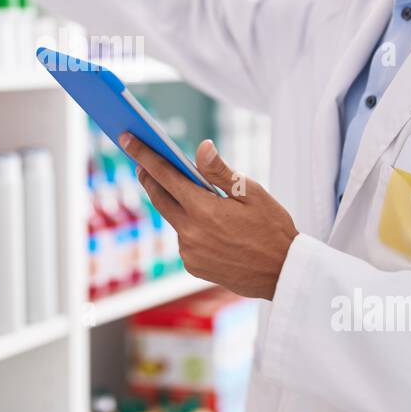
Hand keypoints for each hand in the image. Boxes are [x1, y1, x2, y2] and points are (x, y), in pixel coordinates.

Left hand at [121, 134, 298, 300]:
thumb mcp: (253, 193)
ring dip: (174, 203)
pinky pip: (183, 239)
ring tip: (182, 190)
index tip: (127, 138)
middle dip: (148, 176)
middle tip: (142, 162)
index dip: (144, 154)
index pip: (165, 175)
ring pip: (173, 219)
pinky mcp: (193, 266)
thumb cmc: (273, 228)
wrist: (284, 273)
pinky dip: (188, 226)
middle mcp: (190, 232)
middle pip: (159, 197)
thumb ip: (221, 171)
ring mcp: (189, 252)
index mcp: (204, 209)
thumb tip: (200, 147)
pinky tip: (205, 223)